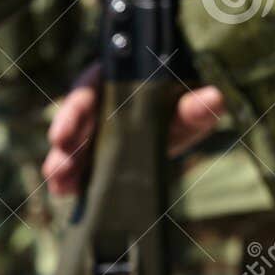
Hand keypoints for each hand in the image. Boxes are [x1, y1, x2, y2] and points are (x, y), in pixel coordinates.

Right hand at [42, 72, 224, 195]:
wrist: (180, 121)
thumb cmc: (181, 107)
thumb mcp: (190, 107)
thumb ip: (198, 105)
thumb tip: (215, 99)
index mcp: (115, 82)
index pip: (88, 92)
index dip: (74, 113)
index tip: (62, 136)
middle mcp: (98, 104)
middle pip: (74, 122)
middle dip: (65, 146)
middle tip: (59, 167)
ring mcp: (94, 131)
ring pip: (72, 146)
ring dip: (63, 165)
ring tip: (59, 184)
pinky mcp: (96, 155)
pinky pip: (80, 165)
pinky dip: (71, 179)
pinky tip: (64, 192)